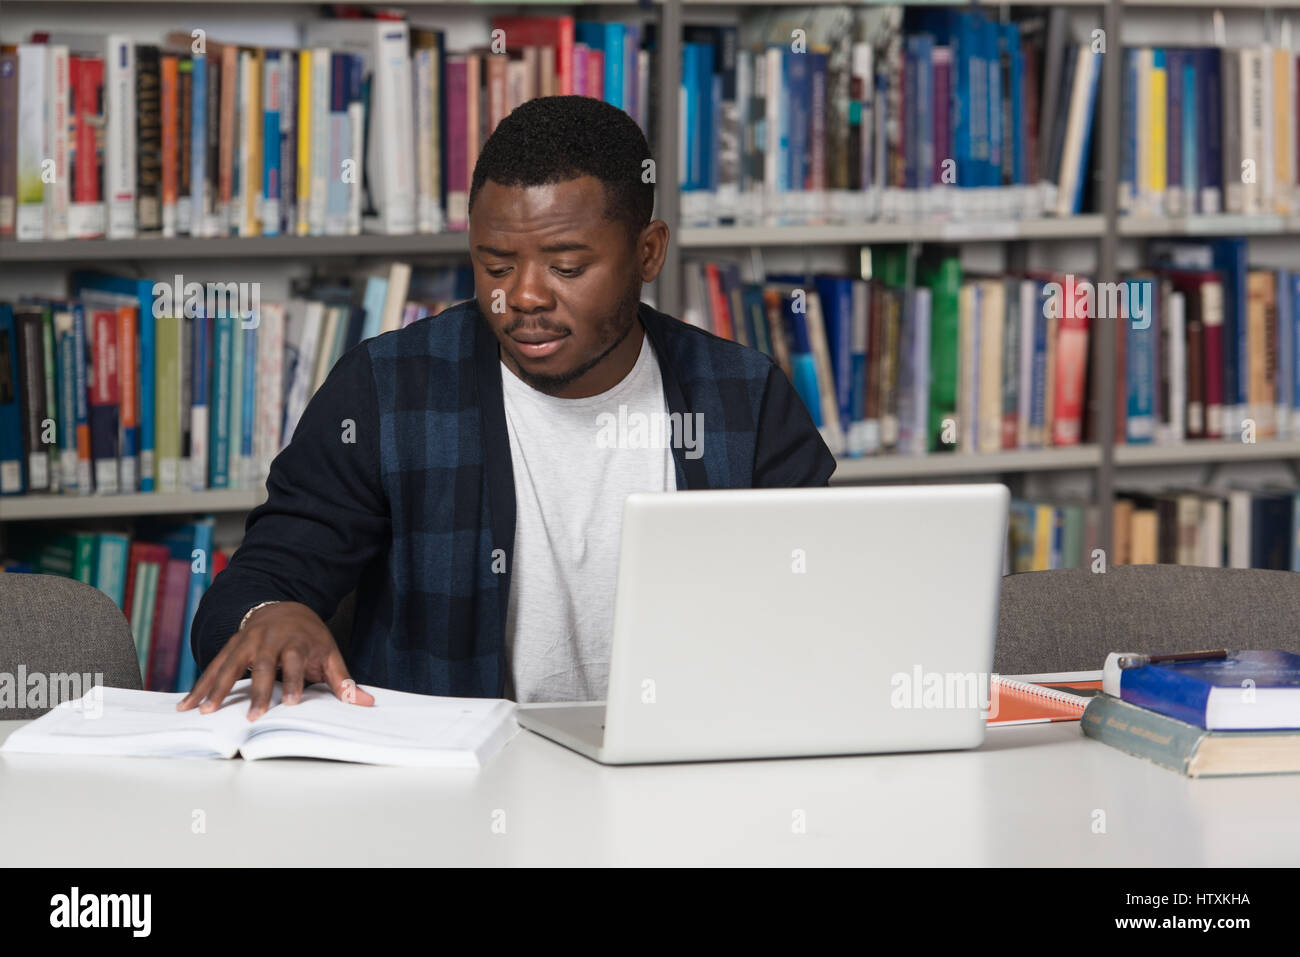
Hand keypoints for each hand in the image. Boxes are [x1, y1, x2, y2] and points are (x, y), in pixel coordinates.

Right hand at [176, 601, 375, 719]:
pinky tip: (187, 704)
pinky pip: (212, 666)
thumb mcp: (329, 653)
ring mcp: (246, 642)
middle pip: (263, 666)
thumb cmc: (309, 637)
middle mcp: (269, 640)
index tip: (291, 703)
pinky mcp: (230, 646)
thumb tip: (366, 703)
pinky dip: (199, 685)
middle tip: (252, 717)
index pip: (296, 663)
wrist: (284, 607)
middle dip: (257, 691)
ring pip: (230, 665)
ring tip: (206, 712)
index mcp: (297, 642)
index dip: (294, 682)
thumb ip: (343, 680)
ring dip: (217, 689)